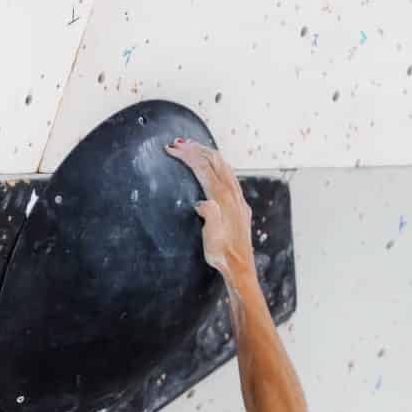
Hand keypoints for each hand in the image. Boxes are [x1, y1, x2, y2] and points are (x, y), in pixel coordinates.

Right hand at [164, 139, 254, 277]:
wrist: (239, 267)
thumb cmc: (222, 255)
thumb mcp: (211, 237)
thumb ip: (208, 215)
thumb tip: (201, 201)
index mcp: (222, 199)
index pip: (203, 168)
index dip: (186, 156)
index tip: (170, 149)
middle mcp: (233, 195)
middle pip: (214, 161)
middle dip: (195, 149)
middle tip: (177, 143)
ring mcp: (238, 199)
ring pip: (224, 166)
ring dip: (207, 154)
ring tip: (193, 148)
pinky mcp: (240, 205)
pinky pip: (230, 176)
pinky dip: (218, 165)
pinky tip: (215, 167)